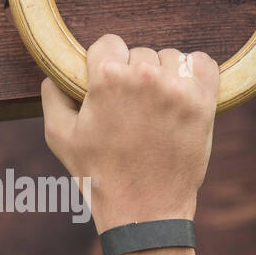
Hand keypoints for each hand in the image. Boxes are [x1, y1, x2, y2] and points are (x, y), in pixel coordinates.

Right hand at [41, 34, 219, 232]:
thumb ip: (52, 96)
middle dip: (133, 74)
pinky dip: (194, 73)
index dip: (104, 65)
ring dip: (163, 75)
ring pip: (169, 58)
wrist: (143, 210)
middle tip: (131, 109)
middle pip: (139, 52)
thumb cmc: (98, 176)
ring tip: (156, 107)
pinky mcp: (202, 104)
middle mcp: (144, 78)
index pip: (108, 43)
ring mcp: (176, 90)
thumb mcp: (59, 137)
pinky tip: (182, 92)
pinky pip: (203, 64)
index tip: (107, 86)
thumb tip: (54, 74)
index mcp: (107, 79)